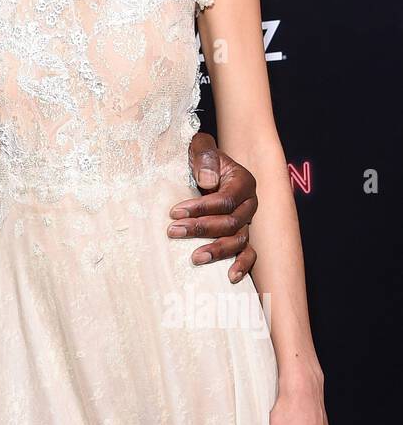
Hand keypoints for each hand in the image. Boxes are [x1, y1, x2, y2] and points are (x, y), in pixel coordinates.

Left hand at [168, 131, 257, 281]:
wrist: (206, 168)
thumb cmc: (201, 159)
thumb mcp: (200, 147)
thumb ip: (204, 156)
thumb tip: (208, 182)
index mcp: (243, 181)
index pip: (225, 200)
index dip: (200, 208)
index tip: (174, 212)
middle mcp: (249, 203)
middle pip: (231, 222)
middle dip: (201, 228)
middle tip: (173, 231)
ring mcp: (247, 222)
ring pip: (239, 240)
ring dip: (217, 250)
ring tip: (194, 258)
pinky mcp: (242, 235)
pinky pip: (249, 253)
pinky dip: (242, 265)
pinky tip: (230, 277)